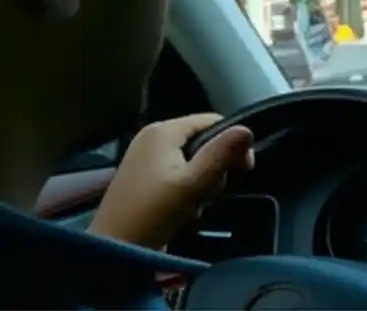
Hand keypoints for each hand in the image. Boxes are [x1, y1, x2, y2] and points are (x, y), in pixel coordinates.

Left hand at [88, 113, 253, 249]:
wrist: (113, 250)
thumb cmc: (153, 213)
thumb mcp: (193, 183)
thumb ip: (221, 154)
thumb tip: (247, 129)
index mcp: (162, 131)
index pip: (212, 121)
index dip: (233, 142)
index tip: (245, 170)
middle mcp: (152, 137)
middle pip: (203, 141)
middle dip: (215, 167)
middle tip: (211, 193)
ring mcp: (145, 157)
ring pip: (192, 159)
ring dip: (202, 181)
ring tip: (195, 204)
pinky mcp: (142, 177)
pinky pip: (178, 172)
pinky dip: (187, 188)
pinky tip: (184, 209)